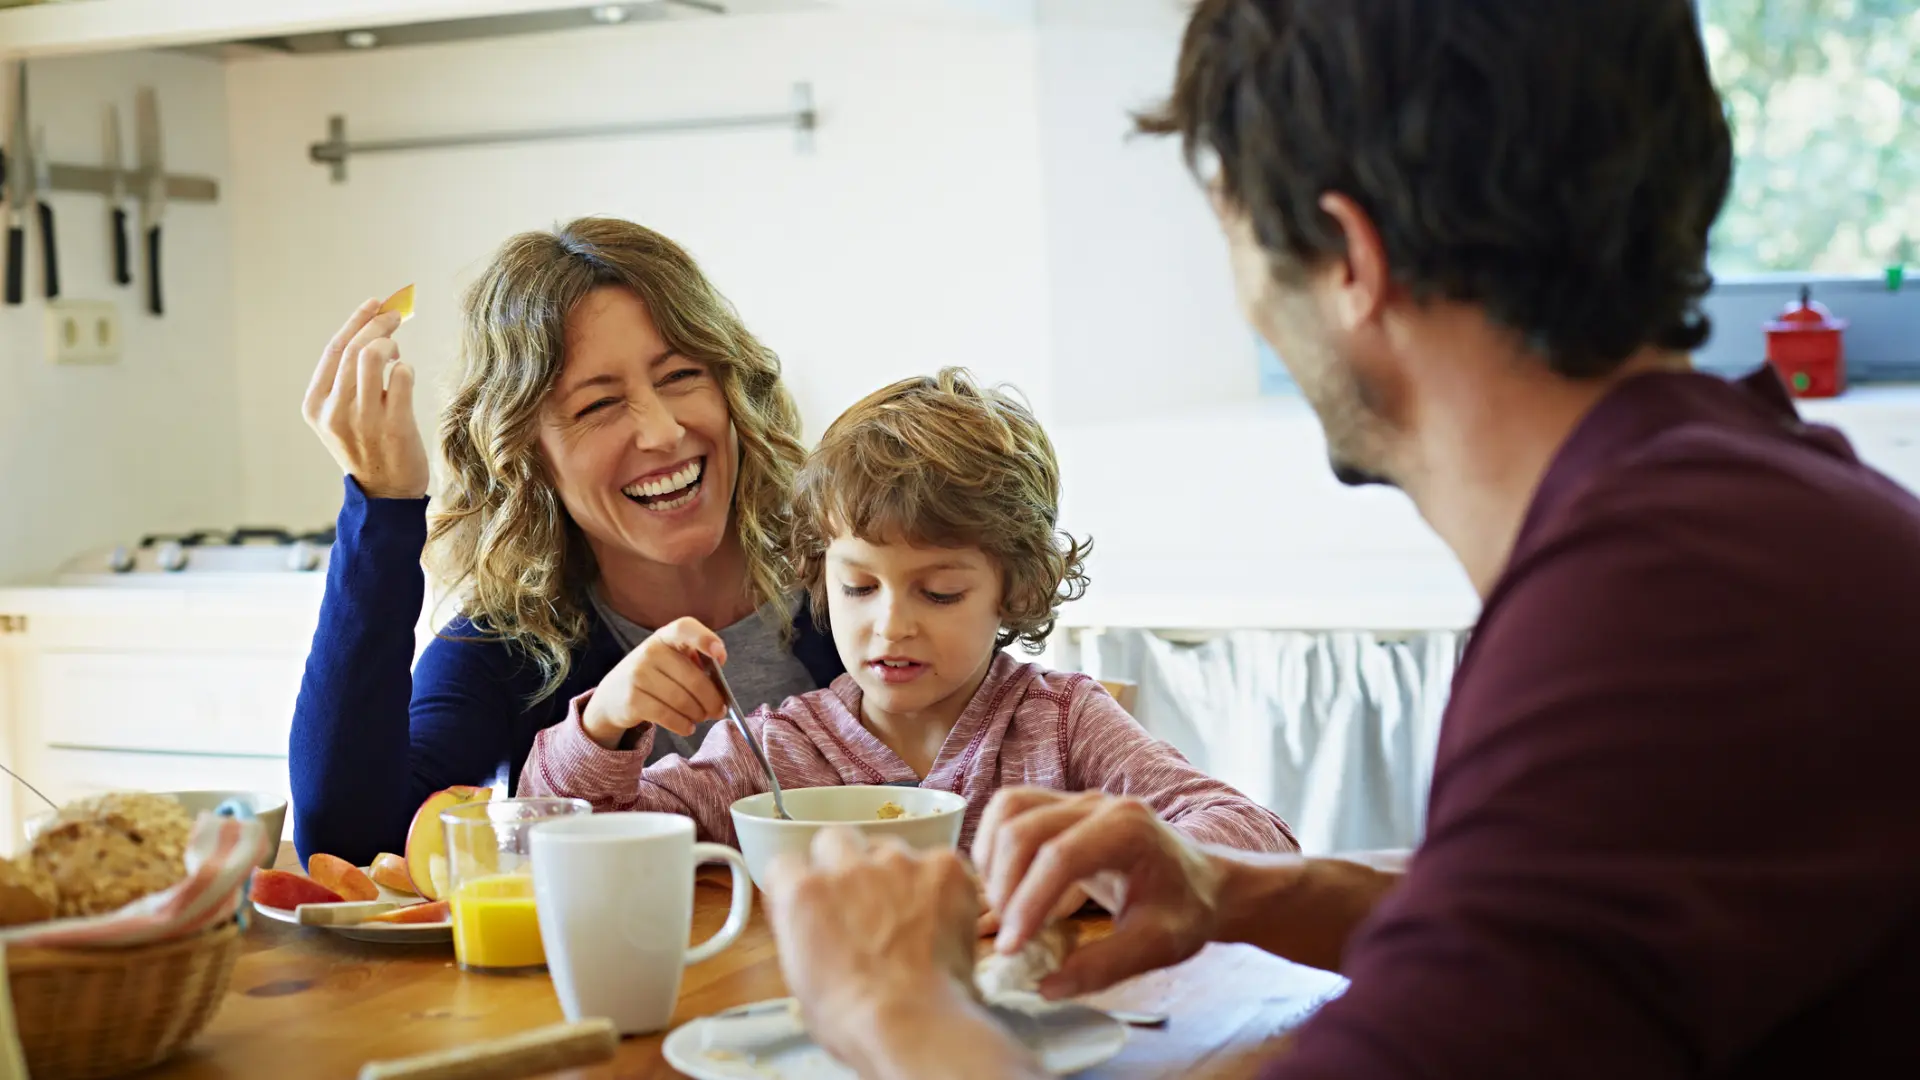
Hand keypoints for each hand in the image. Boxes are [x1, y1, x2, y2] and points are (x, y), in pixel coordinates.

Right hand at [302, 299, 428, 499]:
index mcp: (315, 405)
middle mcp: (335, 411)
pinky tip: (406, 375)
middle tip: (396, 316)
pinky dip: (407, 368)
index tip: (375, 304)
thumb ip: (349, 379)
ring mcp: (363, 420)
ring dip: (391, 344)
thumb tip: (375, 332)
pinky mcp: (394, 427)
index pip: (334, 350)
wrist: (384, 494)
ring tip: (397, 353)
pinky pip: (403, 377)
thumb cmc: (368, 446)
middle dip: (379, 324)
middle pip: (356, 348)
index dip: (356, 321)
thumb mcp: (342, 414)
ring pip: (375, 356)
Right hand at [581, 616, 726, 746]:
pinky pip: (668, 716)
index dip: (705, 639)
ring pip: (683, 701)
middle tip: (718, 710)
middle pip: (693, 679)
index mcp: (665, 637)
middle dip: (712, 700)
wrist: (611, 695)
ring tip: (701, 718)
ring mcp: (638, 675)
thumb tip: (720, 687)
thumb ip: (695, 665)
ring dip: (698, 714)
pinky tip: (688, 728)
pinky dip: (683, 725)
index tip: (721, 657)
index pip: (685, 628)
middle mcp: (650, 651)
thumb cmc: (654, 676)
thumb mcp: (670, 661)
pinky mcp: (632, 700)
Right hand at [764, 828, 986, 1074]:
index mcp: (803, 894)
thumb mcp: (801, 980)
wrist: (914, 1023)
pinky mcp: (943, 867)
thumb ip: (801, 933)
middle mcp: (847, 866)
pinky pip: (937, 861)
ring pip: (889, 847)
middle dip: (842, 862)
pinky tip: (941, 918)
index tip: (811, 901)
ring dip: (892, 873)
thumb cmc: (853, 1019)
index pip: (786, 863)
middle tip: (859, 898)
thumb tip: (810, 922)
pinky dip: (939, 885)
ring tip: (908, 914)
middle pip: (835, 839)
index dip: (799, 884)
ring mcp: (898, 862)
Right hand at [972, 788, 1229, 997]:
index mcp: (1129, 830)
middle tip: (1008, 939)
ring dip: (992, 861)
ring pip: (1009, 810)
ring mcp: (1078, 799)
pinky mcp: (1062, 806)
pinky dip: (995, 846)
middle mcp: (1099, 803)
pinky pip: (1011, 811)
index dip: (1029, 903)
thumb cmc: (1186, 910)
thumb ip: (1105, 966)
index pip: (1061, 857)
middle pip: (1024, 828)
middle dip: (1005, 887)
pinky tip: (1006, 887)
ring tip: (1003, 911)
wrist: (1204, 882)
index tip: (1013, 949)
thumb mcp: (1157, 946)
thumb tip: (1047, 986)